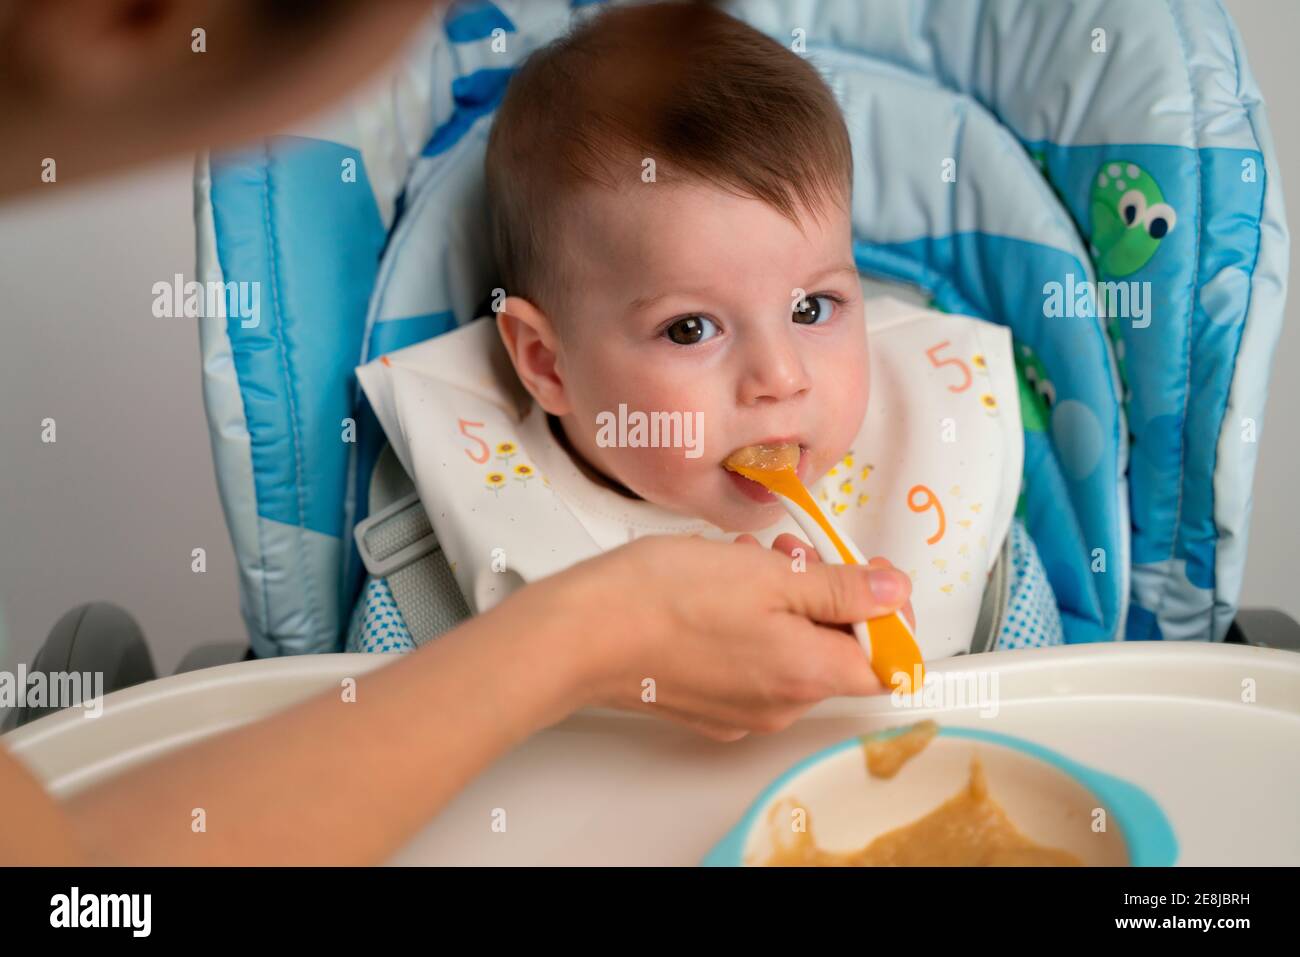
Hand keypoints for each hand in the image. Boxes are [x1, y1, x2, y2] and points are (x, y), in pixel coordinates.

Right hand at [537, 535, 912, 740]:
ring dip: (786, 604)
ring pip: (793, 653)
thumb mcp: (769, 574)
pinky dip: (751, 627)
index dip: (886, 613)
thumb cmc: (663, 600)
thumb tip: (894, 594)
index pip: (886, 660)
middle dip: (827, 596)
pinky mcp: (708, 705)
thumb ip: (840, 588)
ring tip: (748, 562)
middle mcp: (781, 706)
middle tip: (794, 552)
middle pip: (838, 653)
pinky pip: (753, 666)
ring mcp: (742, 710)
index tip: (867, 574)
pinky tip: (718, 591)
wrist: (581, 634)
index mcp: (807, 674)